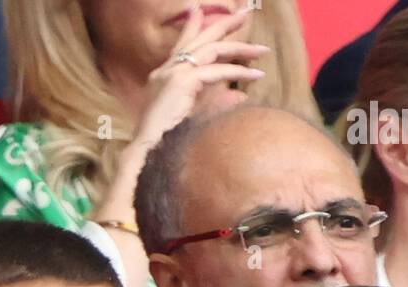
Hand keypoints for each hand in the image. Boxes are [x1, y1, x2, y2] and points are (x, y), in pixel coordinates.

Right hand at [130, 6, 267, 153]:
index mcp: (163, 77)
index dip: (193, 26)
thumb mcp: (189, 118)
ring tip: (261, 50)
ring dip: (239, 48)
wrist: (145, 153)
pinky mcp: (181, 81)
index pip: (182, 44)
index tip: (201, 10)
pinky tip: (255, 75)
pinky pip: (215, 71)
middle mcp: (166, 70)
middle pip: (200, 39)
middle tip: (244, 13)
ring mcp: (173, 73)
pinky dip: (237, 72)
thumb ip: (212, 102)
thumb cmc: (163, 144)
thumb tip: (239, 96)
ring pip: (212, 50)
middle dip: (224, 24)